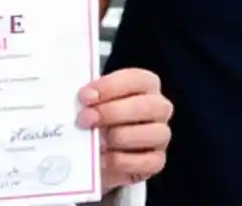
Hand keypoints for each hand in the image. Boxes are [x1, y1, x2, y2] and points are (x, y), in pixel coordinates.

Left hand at [77, 68, 172, 192]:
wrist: (96, 151)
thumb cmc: (96, 117)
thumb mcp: (91, 101)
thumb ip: (88, 97)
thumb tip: (81, 99)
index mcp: (145, 84)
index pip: (136, 79)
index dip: (110, 87)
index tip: (85, 96)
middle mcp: (158, 107)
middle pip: (145, 106)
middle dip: (111, 112)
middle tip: (85, 119)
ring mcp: (161, 135)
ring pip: (150, 134)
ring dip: (117, 137)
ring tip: (95, 141)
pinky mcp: (157, 160)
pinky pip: (147, 161)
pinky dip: (122, 161)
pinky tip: (103, 159)